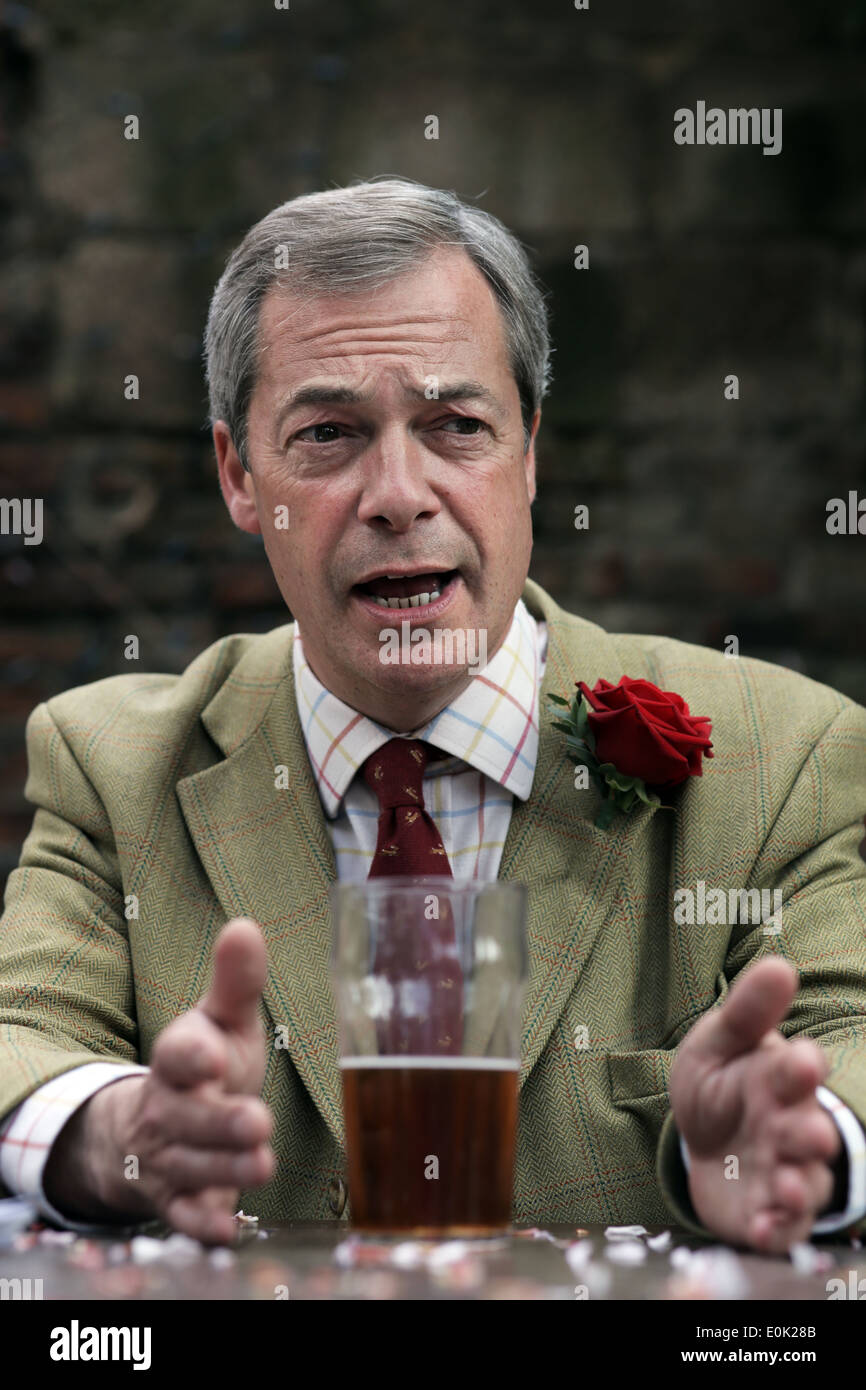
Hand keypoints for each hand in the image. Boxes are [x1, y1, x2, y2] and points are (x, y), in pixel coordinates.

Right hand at [46, 917, 275, 1244]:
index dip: (193, 1057)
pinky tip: (230, 1229)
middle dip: (219, 1122)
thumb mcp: (223, 1021)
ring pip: (191, 1166)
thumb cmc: (208, 1063)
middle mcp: (168, 1108)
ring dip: (224, 1169)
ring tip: (263, 1163)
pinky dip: (203, 1225)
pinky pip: (183, 1216)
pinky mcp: (177, 1200)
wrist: (156, 1128)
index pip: (176, 1054)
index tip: (215, 1057)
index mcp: (179, 1058)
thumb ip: (237, 982)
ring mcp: (168, 1157)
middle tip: (258, 1122)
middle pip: (186, 1117)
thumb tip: (246, 925)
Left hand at [669, 957, 841, 1251]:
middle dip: (810, 1133)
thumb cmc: (719, 1084)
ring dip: (798, 1187)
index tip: (802, 1060)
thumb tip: (778, 965)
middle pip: (808, 1132)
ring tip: (786, 1186)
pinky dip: (775, 1230)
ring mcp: (782, 1173)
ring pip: (802, 1184)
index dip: (803, 1066)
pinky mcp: (765, 1214)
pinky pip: (779, 1228)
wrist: (701, 1140)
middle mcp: (790, 1128)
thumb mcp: (720, 1042)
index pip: (799, 1071)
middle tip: (812, 1133)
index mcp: (780, 1080)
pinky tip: (762, 1228)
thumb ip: (747, 1011)